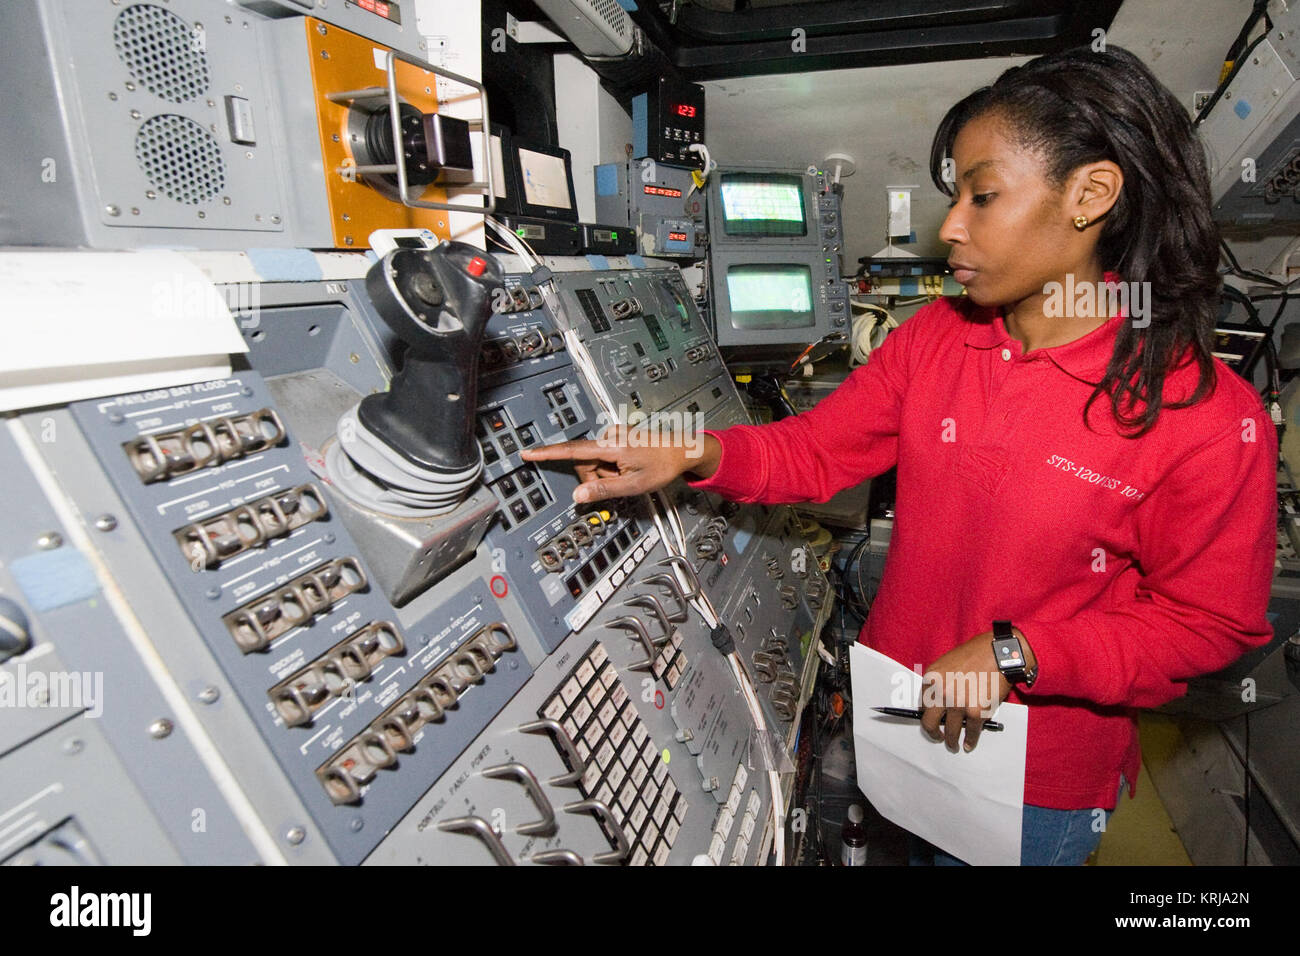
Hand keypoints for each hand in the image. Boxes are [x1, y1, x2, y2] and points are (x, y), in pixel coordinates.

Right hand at [520, 428, 720, 503]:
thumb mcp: (633, 486)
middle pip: (584, 462)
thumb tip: (577, 496)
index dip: (547, 453)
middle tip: (619, 483)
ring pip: (594, 461)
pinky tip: (629, 468)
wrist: (683, 450)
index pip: (571, 451)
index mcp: (611, 446)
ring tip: (628, 474)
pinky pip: (603, 455)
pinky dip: (611, 466)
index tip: (527, 452)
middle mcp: (609, 436)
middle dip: (595, 477)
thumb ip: (603, 490)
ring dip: (605, 472)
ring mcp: (614, 435)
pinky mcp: (618, 437)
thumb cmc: (663, 466)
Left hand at [919, 629, 1034, 752]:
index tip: (930, 720)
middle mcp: (941, 693)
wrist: (999, 653)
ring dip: (951, 741)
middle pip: (929, 722)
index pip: (922, 704)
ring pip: (950, 732)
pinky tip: (968, 743)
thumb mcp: (947, 665)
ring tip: (953, 744)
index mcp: (931, 679)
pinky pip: (971, 733)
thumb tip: (938, 705)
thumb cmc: (976, 655)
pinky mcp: (976, 712)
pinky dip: (970, 741)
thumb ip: (940, 684)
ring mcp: (958, 704)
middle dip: (933, 733)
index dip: (927, 714)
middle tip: (937, 737)